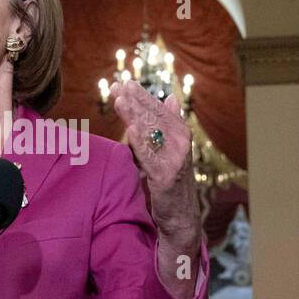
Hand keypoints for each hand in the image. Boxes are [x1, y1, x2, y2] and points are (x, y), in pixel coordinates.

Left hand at [108, 80, 198, 237]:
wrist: (181, 216)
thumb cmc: (173, 180)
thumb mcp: (173, 149)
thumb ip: (170, 123)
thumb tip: (171, 97)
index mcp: (181, 134)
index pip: (159, 110)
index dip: (142, 96)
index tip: (125, 83)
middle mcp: (181, 143)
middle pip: (154, 118)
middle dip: (134, 101)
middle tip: (116, 85)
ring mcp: (176, 159)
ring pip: (152, 133)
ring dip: (135, 116)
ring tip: (120, 100)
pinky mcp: (168, 177)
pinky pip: (151, 157)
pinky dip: (141, 144)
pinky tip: (130, 130)